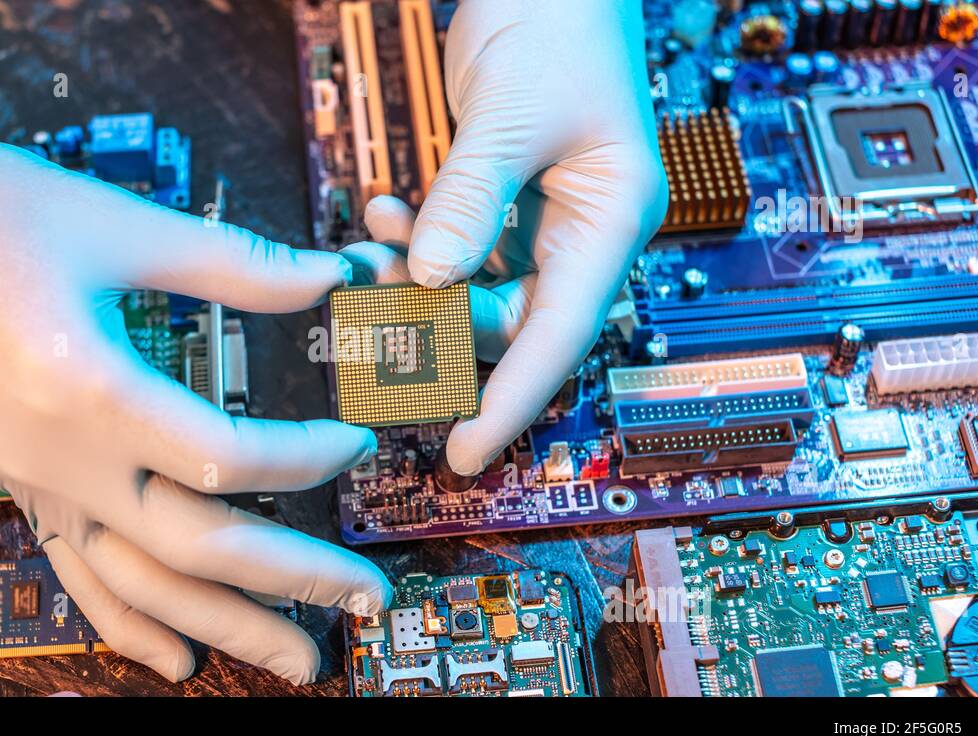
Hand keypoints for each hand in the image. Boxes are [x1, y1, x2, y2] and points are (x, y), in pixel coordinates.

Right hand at [0, 86, 391, 684]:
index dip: (307, 456)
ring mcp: (35, 482)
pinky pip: (78, 578)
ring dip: (228, 627)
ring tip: (302, 660)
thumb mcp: (117, 224)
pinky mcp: (21, 484)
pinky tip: (175, 664)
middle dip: (295, 580)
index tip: (356, 439)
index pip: (228, 458)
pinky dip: (129, 628)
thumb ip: (233, 263)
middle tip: (371, 600)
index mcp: (90, 389)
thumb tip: (329, 275)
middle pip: (198, 547)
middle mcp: (61, 458)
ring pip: (144, 585)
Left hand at [401, 0, 667, 474]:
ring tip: (369, 253)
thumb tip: (427, 281)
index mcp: (608, 222)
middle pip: (507, 322)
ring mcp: (539, 219)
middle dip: (436, 328)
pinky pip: (455, 249)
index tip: (463, 452)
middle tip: (373, 322)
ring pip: (472, 289)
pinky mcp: (501, 201)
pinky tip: (385, 214)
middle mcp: (577, 233)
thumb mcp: (515, 118)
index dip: (510, 400)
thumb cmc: (561, 28)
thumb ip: (470, 201)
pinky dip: (415, 241)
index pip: (559, 335)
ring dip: (415, 282)